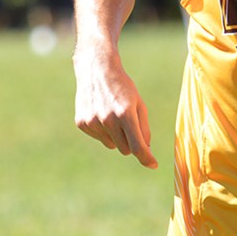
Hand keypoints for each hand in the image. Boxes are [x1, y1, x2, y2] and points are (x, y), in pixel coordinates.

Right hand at [73, 49, 157, 168]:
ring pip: (112, 145)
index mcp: (125, 114)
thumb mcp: (139, 104)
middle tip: (129, 124)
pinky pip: (99, 138)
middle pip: (125, 149)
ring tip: (113, 114)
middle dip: (131, 142)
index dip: (146, 158)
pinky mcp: (82, 124)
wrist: (97, 71)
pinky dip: (104, 131)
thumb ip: (144, 128)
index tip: (153, 164)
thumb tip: (146, 150)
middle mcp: (108, 120)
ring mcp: (93, 122)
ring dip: (116, 136)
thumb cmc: (123, 88)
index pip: (137, 146)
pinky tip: (101, 113)